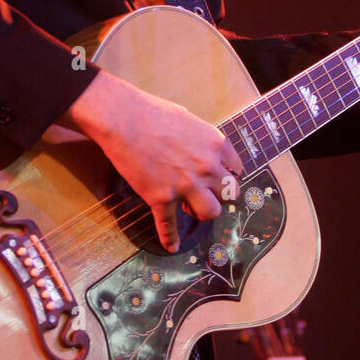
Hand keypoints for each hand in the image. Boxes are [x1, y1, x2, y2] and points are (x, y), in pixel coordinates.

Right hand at [59, 71, 243, 252]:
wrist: (123, 118)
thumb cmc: (153, 112)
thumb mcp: (190, 120)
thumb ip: (202, 141)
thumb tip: (202, 151)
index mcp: (216, 145)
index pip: (237, 170)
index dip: (227, 176)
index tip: (218, 179)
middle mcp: (207, 168)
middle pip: (229, 194)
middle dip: (218, 194)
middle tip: (204, 193)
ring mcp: (185, 185)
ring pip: (211, 212)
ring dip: (202, 212)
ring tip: (190, 208)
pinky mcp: (161, 198)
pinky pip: (169, 226)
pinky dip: (170, 239)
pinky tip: (171, 246)